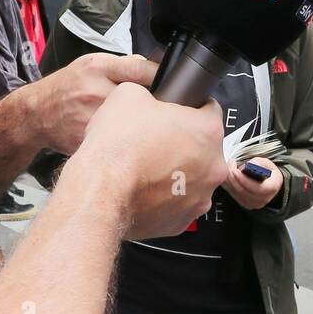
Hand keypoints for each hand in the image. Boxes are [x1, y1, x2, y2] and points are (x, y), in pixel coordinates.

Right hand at [24, 53, 158, 155]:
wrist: (37, 114)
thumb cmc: (67, 86)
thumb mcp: (90, 63)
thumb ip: (122, 64)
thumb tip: (153, 65)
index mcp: (97, 68)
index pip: (140, 69)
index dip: (161, 76)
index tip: (175, 83)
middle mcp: (95, 91)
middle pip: (141, 99)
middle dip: (155, 105)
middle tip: (165, 108)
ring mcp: (91, 118)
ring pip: (132, 124)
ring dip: (144, 126)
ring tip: (146, 126)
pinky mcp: (89, 140)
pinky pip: (117, 141)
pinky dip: (126, 142)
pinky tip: (127, 141)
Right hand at [67, 81, 225, 240]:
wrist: (100, 190)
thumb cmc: (117, 146)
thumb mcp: (129, 94)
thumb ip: (150, 92)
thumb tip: (148, 98)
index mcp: (207, 131)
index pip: (209, 109)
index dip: (189, 106)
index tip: (175, 111)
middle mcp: (212, 166)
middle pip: (203, 146)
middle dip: (183, 141)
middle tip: (154, 139)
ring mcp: (200, 197)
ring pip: (192, 176)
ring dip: (176, 171)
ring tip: (146, 166)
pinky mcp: (181, 221)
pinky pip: (178, 202)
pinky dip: (164, 196)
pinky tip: (144, 187)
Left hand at [224, 158, 283, 210]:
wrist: (268, 180)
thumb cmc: (267, 171)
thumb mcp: (266, 162)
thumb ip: (258, 162)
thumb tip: (248, 166)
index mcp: (272, 187)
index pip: (258, 188)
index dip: (245, 180)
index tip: (236, 171)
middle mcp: (264, 199)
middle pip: (244, 191)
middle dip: (233, 178)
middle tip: (229, 165)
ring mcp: (254, 203)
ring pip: (236, 194)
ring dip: (229, 181)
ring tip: (227, 168)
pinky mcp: (245, 204)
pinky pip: (233, 195)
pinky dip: (228, 185)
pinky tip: (226, 176)